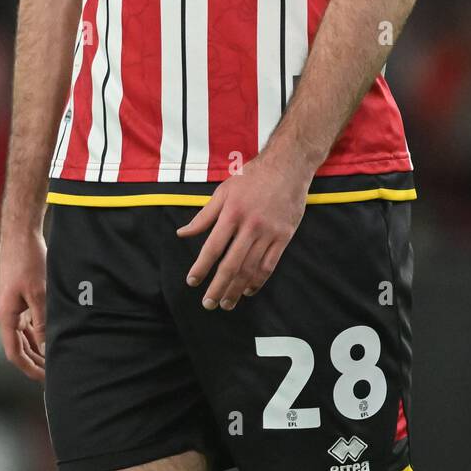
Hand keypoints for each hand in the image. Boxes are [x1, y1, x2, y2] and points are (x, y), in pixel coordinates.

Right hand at [0, 229, 46, 381]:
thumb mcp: (39, 293)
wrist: (20, 233)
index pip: (14, 353)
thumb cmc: (28, 260)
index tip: (45, 379)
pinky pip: (26, 320)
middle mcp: (5, 313)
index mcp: (5, 316)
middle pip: (18, 346)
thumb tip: (47, 346)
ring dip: (36, 346)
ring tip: (54, 357)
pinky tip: (50, 333)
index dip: (29, 368)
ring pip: (22, 333)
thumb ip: (42, 321)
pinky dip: (36, 330)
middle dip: (34, 360)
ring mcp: (10, 304)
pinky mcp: (17, 294)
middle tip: (53, 373)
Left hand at [176, 152, 308, 310]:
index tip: (192, 282)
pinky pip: (270, 265)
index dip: (201, 267)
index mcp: (232, 213)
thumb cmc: (252, 177)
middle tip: (208, 304)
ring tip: (226, 303)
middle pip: (232, 264)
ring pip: (250, 269)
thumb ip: (204, 215)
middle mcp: (250, 225)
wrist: (288, 166)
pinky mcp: (284, 236)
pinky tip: (248, 291)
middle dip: (218, 287)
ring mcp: (269, 232)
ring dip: (237, 289)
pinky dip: (258, 281)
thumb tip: (182, 233)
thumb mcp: (224, 190)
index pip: (213, 247)